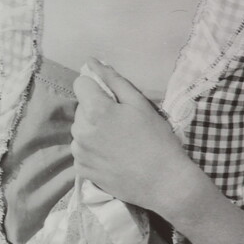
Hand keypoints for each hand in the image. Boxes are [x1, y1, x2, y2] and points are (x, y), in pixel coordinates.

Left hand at [70, 57, 205, 217]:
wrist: (164, 182)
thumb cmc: (157, 139)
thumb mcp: (139, 104)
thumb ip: (112, 80)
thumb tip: (91, 61)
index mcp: (95, 111)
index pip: (80, 84)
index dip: (97, 88)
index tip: (113, 100)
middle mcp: (80, 131)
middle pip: (82, 108)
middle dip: (97, 110)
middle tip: (122, 124)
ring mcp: (79, 153)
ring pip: (81, 130)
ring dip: (93, 131)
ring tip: (119, 142)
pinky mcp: (82, 170)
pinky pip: (82, 151)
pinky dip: (93, 151)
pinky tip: (113, 157)